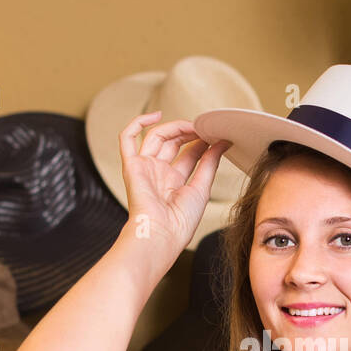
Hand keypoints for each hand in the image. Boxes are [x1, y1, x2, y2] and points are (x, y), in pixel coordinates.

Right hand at [119, 110, 230, 250]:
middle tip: (206, 128)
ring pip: (156, 136)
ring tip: (193, 126)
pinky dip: (138, 123)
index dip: (202, 142)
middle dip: (190, 132)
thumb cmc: (180, 222)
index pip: (189, 154)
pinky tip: (156, 116)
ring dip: (175, 127)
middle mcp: (159, 173)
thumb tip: (223, 142)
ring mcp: (145, 168)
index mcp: (175, 182)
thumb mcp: (202, 188)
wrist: (162, 234)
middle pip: (173, 142)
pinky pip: (127, 139)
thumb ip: (210, 163)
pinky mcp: (131, 165)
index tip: (217, 135)